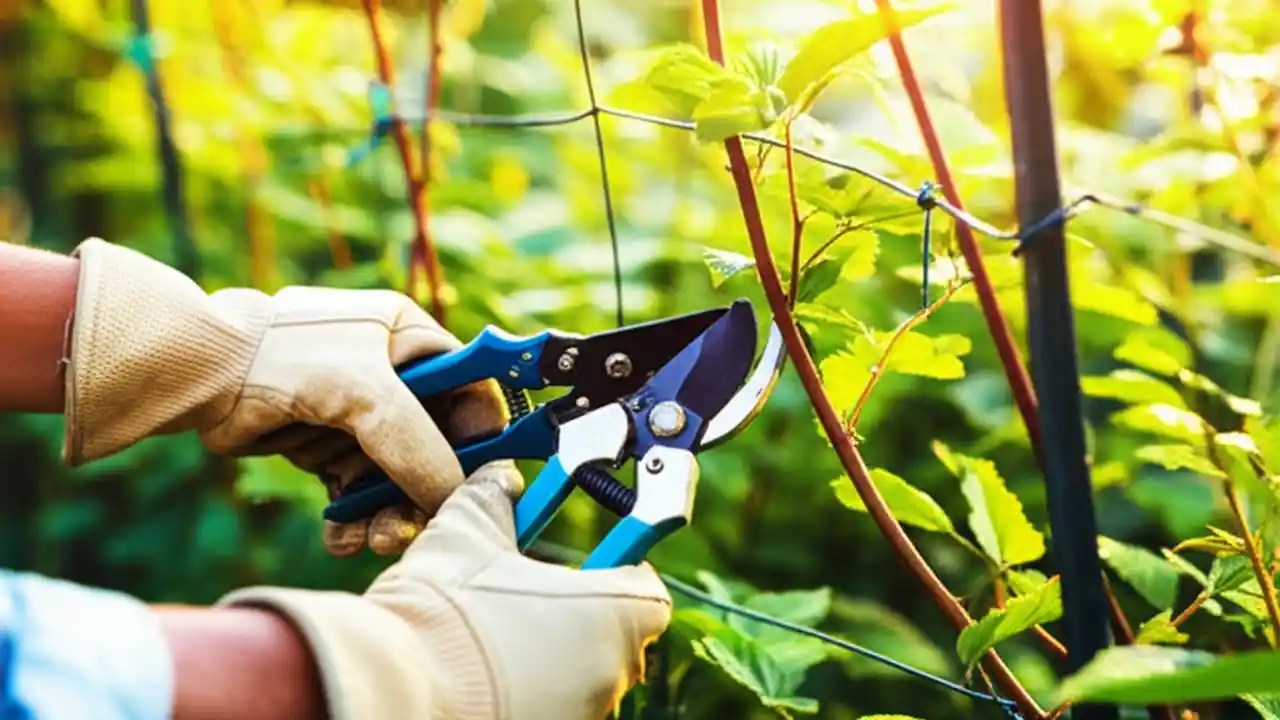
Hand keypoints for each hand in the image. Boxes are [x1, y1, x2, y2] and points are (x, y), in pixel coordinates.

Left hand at [63, 238, 506, 555]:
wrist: (202, 375)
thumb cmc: (287, 358)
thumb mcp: (370, 397)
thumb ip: (421, 449)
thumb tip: (454, 500)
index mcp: (412, 342)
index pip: (472, 393)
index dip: (484, 439)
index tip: (488, 485)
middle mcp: (391, 379)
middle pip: (436, 447)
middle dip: (430, 492)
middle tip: (424, 527)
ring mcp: (357, 417)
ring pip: (396, 479)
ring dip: (391, 516)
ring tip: (376, 541)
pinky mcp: (326, 449)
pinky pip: (356, 495)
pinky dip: (354, 521)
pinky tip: (342, 539)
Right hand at [220, 461, 672, 719]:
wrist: (392, 687)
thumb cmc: (442, 610)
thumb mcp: (468, 531)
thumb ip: (498, 496)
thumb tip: (503, 480)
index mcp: (613, 616)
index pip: (649, 590)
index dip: (620, 565)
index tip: (592, 557)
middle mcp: (610, 675)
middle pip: (617, 636)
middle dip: (583, 611)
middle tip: (535, 590)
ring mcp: (579, 714)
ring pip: (583, 674)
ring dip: (554, 651)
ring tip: (500, 631)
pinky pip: (553, 703)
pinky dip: (532, 686)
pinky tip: (486, 670)